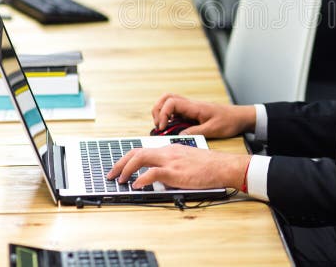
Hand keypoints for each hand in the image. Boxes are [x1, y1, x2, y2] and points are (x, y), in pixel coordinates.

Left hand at [106, 144, 250, 190]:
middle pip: (137, 152)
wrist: (223, 165)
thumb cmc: (209, 166)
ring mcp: (170, 161)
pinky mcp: (175, 172)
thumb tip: (160, 177)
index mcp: (170, 149)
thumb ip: (172, 165)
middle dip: (120, 163)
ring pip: (140, 159)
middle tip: (111, 174)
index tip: (119, 167)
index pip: (143, 149)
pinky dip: (141, 179)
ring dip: (126, 169)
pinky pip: (153, 173)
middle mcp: (167, 152)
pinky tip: (136, 185)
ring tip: (119, 180)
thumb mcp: (186, 160)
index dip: (128, 158)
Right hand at [151, 93, 254, 138]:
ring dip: (161, 112)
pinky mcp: (192, 112)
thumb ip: (195, 132)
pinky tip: (171, 128)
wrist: (240, 117)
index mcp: (195, 107)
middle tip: (158, 125)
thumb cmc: (229, 121)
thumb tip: (179, 136)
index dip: (163, 113)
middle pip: (166, 97)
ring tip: (162, 127)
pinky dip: (168, 117)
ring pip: (169, 102)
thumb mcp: (213, 130)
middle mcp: (191, 104)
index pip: (171, 102)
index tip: (162, 128)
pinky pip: (175, 110)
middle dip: (157, 110)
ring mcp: (191, 107)